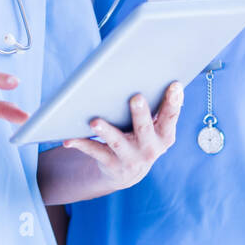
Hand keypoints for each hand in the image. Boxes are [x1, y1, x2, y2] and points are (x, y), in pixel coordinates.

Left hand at [61, 82, 181, 189]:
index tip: (175, 85)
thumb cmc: (141, 136)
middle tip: (136, 97)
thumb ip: (158, 108)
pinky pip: (94, 151)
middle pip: (144, 128)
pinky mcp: (112, 164)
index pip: (171, 117)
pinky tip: (69, 139)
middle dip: (140, 113)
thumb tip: (151, 73)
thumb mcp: (155, 127)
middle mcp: (150, 148)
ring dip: (106, 131)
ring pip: (117, 142)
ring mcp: (131, 158)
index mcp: (164, 135)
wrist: (128, 170)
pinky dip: (81, 144)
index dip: (174, 102)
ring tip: (95, 122)